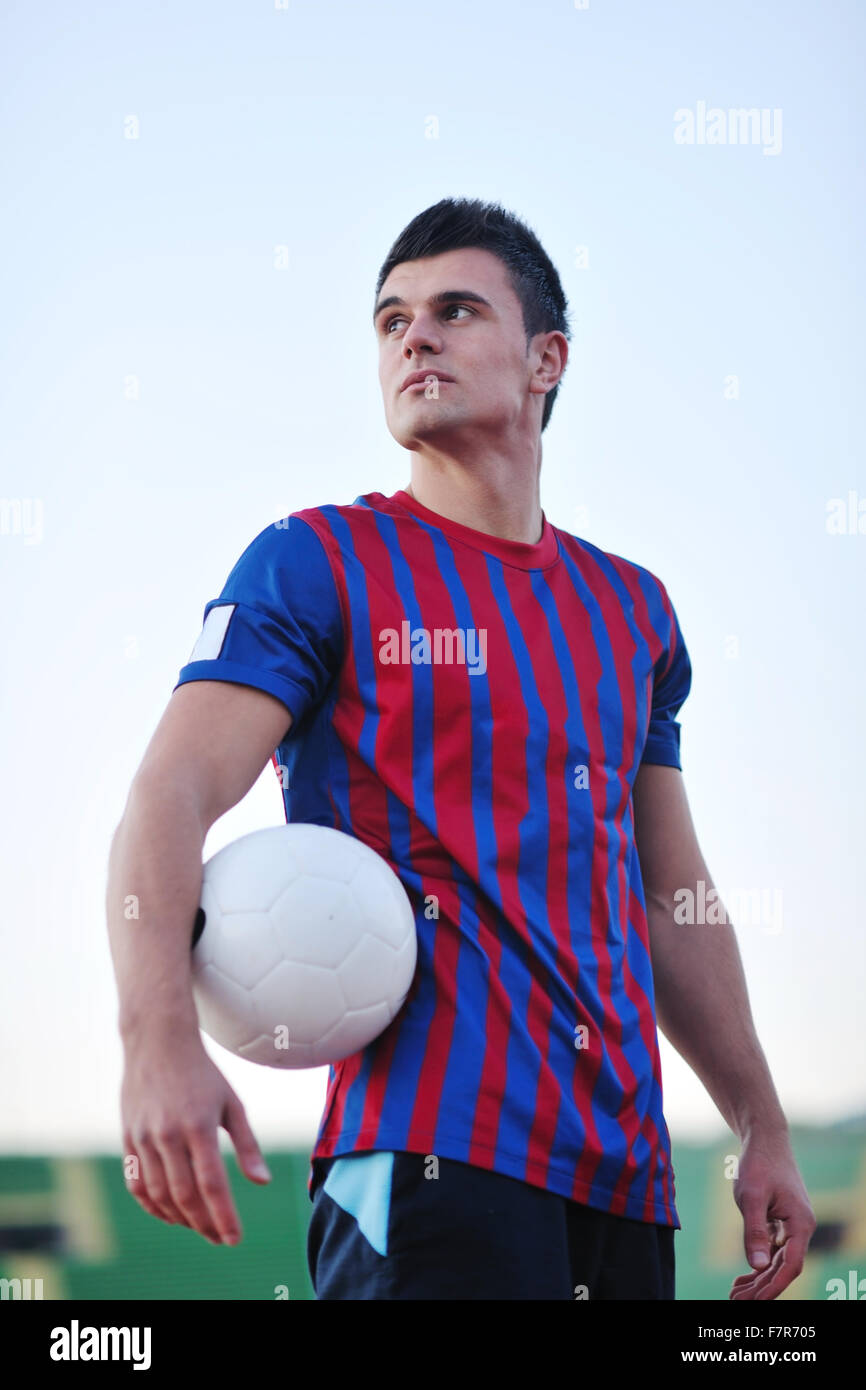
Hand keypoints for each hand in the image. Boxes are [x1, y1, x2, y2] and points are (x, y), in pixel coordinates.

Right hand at [121, 1032, 270, 1244]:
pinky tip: (169, 1213)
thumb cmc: (202, 1073)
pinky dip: (151, 1205)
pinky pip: (136, 1183)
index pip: (212, 1185)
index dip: (223, 1216)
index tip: (234, 1238)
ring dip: (179, 1218)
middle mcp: (168, 1134)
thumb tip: (262, 1182)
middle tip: (218, 1239)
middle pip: (185, 1195)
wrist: (158, 1041)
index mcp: (199, 1126)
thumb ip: (246, 1144)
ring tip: (198, 1227)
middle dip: (203, 1224)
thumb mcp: (232, 1103)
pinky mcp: (128, 1137)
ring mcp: (144, 1137)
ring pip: (159, 1194)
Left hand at [729, 1127, 815, 1299]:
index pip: (790, 1266)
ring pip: (778, 1261)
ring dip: (759, 1279)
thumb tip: (759, 1266)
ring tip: (736, 1293)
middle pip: (783, 1268)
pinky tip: (744, 1275)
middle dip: (762, 1288)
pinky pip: (773, 1249)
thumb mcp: (751, 1196)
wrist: (765, 1138)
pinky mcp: (782, 1220)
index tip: (754, 1302)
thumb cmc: (759, 1164)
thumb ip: (755, 1231)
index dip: (773, 1287)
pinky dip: (759, 1263)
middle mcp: (801, 1228)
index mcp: (801, 1224)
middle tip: (735, 1301)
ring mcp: (792, 1225)